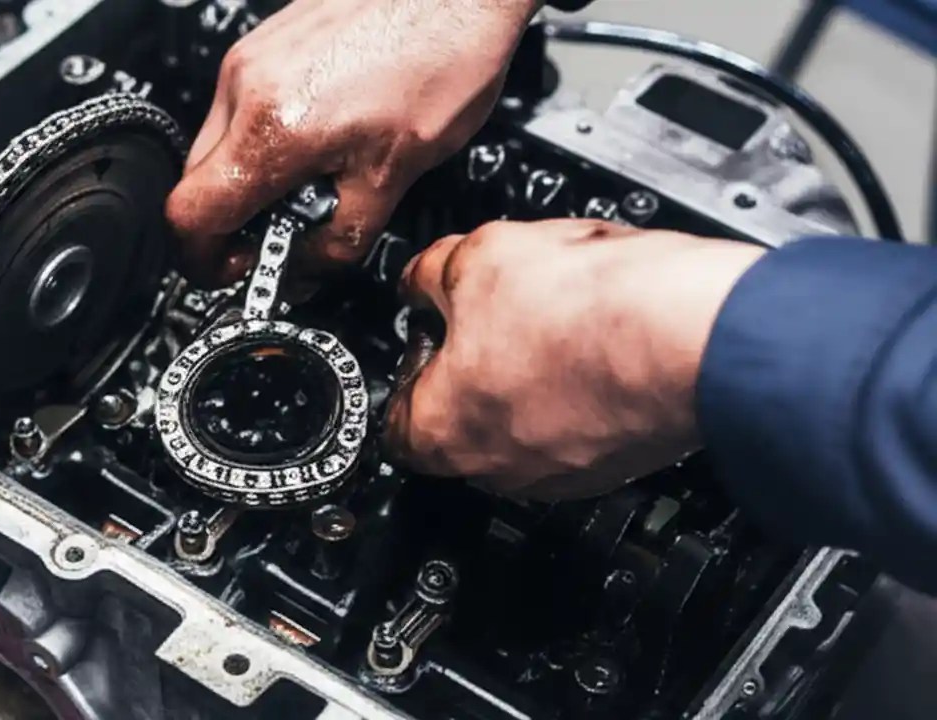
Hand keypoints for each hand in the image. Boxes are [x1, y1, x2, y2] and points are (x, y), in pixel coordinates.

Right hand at [165, 0, 542, 286]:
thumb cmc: (441, 57)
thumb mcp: (397, 177)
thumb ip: (340, 239)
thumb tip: (306, 269)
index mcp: (272, 130)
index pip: (190, 216)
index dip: (205, 260)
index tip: (236, 270)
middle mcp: (246, 88)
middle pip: (195, 185)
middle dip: (233, 222)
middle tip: (284, 233)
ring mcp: (250, 59)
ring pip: (216, 146)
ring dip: (250, 179)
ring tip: (313, 181)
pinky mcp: (264, 44)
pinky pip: (239, 110)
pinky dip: (264, 141)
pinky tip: (319, 140)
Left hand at [384, 219, 765, 499]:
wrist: (696, 332)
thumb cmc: (588, 309)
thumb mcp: (477, 257)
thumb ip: (429, 274)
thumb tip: (422, 278)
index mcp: (441, 431)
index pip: (388, 420)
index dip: (405, 364)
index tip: (422, 333)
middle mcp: (498, 469)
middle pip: (459, 421)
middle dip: (469, 365)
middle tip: (489, 312)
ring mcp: (563, 473)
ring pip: (521, 421)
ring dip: (528, 371)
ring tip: (552, 313)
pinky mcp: (616, 462)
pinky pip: (576, 423)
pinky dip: (578, 383)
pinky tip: (595, 333)